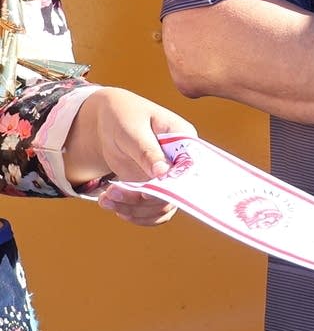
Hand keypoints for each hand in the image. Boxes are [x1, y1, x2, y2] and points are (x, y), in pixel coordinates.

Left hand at [63, 86, 195, 227]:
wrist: (110, 121)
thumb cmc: (124, 116)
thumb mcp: (132, 130)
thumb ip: (148, 150)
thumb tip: (163, 172)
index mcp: (184, 140)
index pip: (189, 168)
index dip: (173, 184)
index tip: (147, 192)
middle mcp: (180, 162)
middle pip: (174, 194)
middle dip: (141, 200)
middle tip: (112, 193)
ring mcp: (167, 177)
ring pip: (161, 206)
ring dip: (133, 210)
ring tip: (106, 200)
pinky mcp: (154, 187)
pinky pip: (152, 211)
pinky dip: (134, 214)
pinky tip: (114, 206)